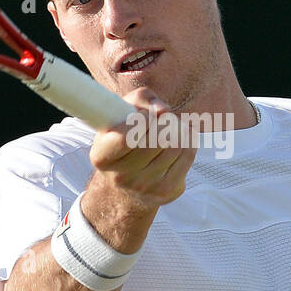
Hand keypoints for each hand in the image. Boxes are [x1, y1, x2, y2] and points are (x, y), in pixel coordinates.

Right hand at [87, 87, 196, 212]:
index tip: (145, 116)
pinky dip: (188, 141)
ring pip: (176, 145)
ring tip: (170, 128)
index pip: (127, 137)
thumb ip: (140, 99)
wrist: (128, 184)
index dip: (142, 120)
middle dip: (164, 121)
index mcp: (102, 156)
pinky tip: (178, 140)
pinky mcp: (167, 191)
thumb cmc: (125, 137)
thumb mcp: (121, 114)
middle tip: (161, 120)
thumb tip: (163, 109)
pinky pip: (188, 155)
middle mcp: (121, 177)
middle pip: (158, 138)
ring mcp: (145, 187)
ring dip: (178, 129)